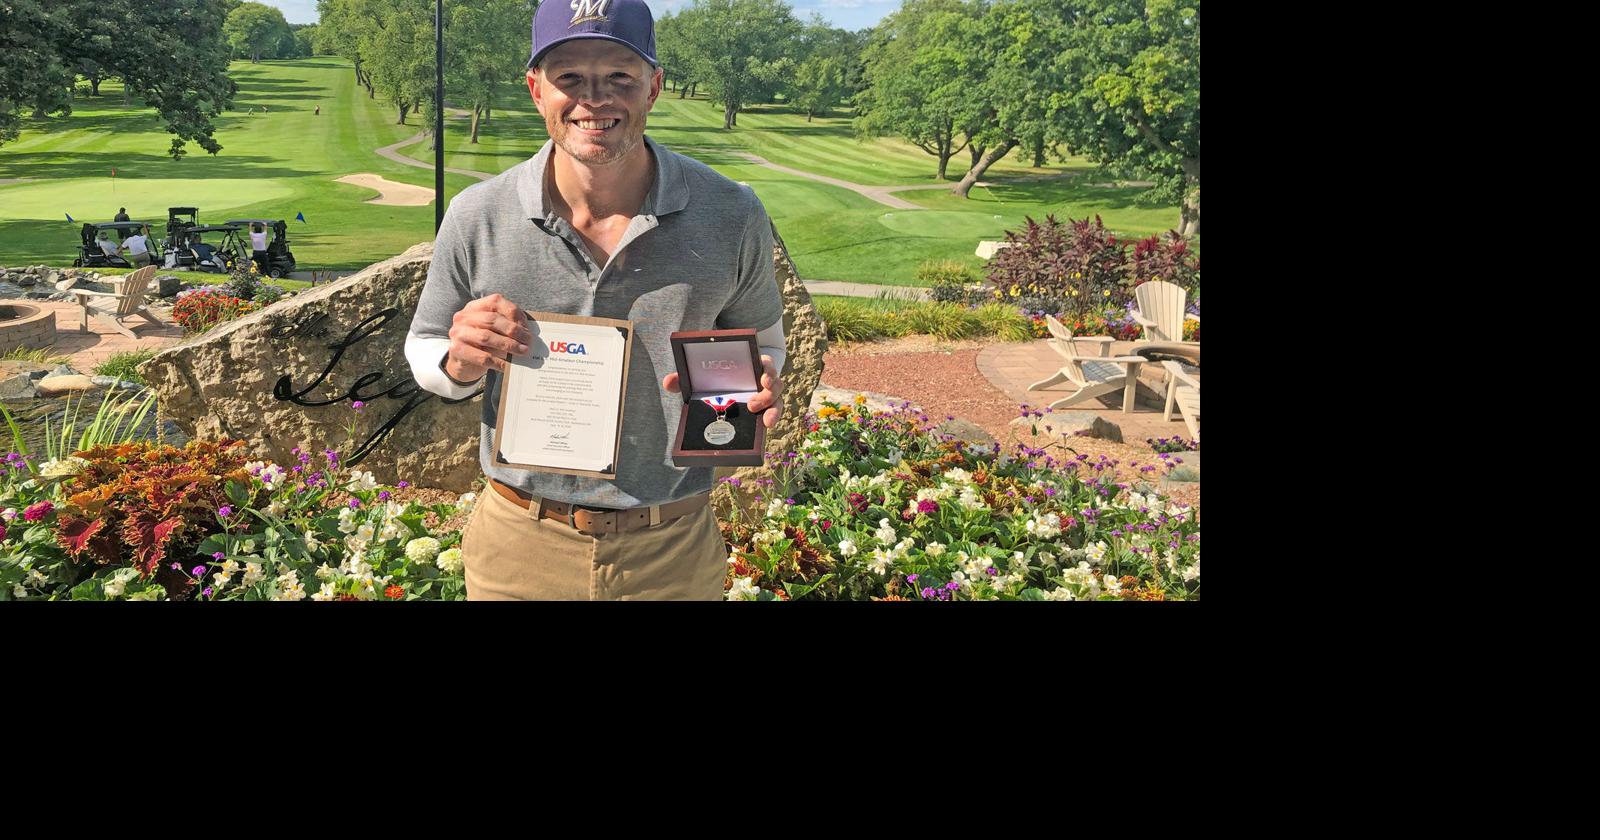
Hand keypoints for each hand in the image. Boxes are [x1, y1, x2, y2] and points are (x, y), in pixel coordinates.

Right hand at [446, 293, 531, 378]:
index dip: (513, 312)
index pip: (495, 302)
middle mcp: (464, 317)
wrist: (463, 364)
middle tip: (528, 340)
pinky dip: (499, 362)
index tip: (526, 325)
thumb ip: (507, 327)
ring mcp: (458, 333)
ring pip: (486, 337)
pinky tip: (509, 366)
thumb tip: (527, 333)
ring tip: (522, 351)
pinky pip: (482, 357)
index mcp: (475, 307)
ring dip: (508, 345)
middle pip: (492, 320)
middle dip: (513, 330)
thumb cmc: (484, 344)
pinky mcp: (456, 350)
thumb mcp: (494, 331)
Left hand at [662, 355, 782, 428]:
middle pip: (775, 383)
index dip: (768, 370)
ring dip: (773, 410)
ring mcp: (767, 396)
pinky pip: (774, 414)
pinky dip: (772, 419)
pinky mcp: (766, 409)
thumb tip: (668, 383)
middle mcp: (763, 380)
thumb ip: (686, 377)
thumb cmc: (718, 376)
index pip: (766, 364)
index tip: (763, 380)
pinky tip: (766, 426)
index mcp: (751, 365)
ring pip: (778, 400)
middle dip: (768, 395)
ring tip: (765, 421)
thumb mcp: (704, 375)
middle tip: (753, 404)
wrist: (729, 384)